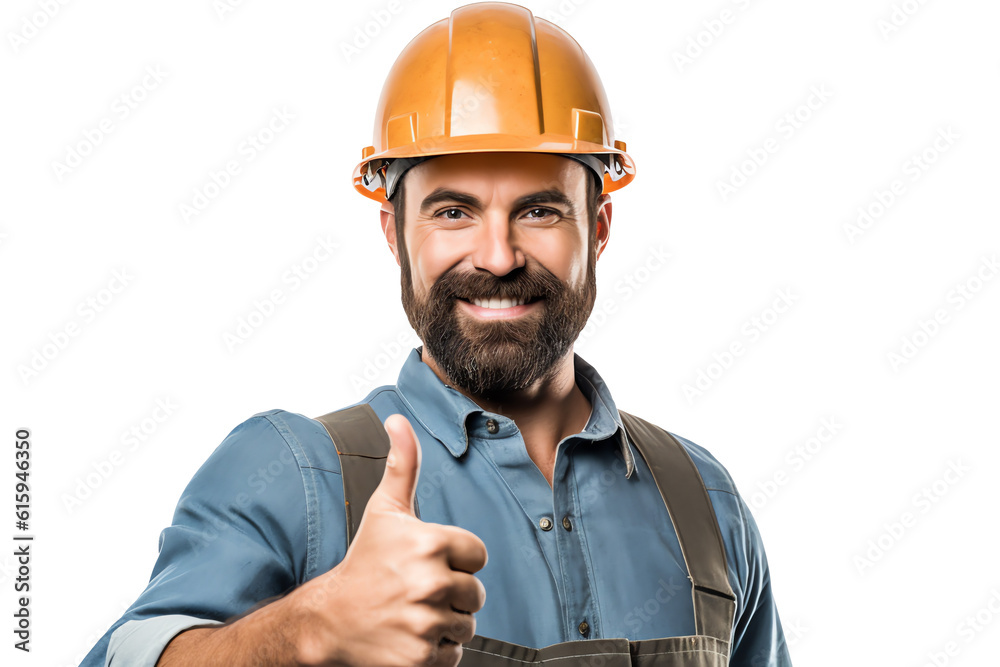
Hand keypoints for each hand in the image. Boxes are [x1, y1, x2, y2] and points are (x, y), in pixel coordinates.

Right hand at [292, 414, 487, 666]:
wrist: (329, 619)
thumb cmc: (364, 562)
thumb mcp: (385, 510)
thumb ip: (403, 464)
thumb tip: (399, 420)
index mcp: (431, 543)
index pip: (477, 555)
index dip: (456, 558)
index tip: (426, 561)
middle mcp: (430, 583)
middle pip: (475, 592)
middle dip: (451, 593)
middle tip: (415, 589)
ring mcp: (425, 623)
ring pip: (466, 624)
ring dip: (445, 621)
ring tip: (412, 611)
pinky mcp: (420, 658)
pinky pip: (453, 654)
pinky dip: (436, 650)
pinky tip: (409, 635)